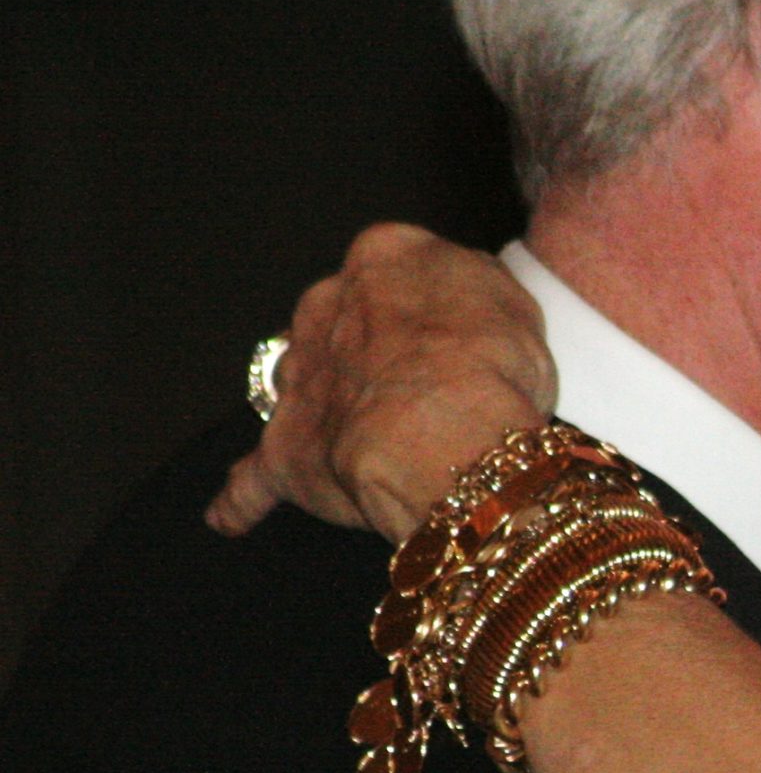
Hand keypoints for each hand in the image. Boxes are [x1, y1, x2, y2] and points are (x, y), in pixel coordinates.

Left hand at [207, 224, 555, 542]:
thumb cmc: (490, 366)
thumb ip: (480, 293)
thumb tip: (469, 303)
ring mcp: (298, 379)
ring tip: (356, 440)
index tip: (455, 332)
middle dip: (368, 351)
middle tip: (418, 388)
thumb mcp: (517, 303)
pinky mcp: (284, 451)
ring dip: (323, 406)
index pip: (399, 268)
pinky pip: (254, 480)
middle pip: (340, 322)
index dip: (430, 306)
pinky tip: (232, 514)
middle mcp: (326, 307)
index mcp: (386, 258)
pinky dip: (244, 499)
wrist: (447, 435)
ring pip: (301, 385)